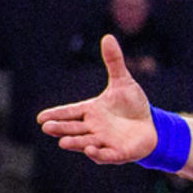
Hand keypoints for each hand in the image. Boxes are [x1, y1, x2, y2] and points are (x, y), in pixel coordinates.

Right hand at [37, 35, 156, 163]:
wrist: (152, 125)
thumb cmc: (132, 105)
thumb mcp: (123, 81)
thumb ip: (113, 62)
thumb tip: (107, 37)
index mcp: (91, 111)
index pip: (70, 112)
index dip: (56, 115)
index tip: (40, 118)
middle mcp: (94, 128)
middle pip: (73, 129)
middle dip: (60, 129)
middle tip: (47, 127)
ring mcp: (105, 141)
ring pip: (85, 143)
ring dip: (75, 143)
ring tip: (63, 142)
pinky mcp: (118, 153)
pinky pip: (106, 155)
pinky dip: (98, 154)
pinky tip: (90, 150)